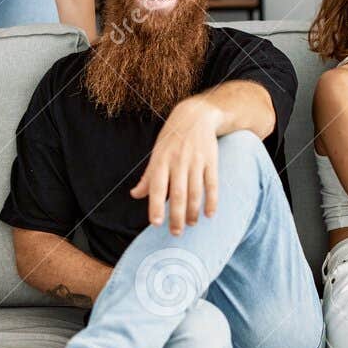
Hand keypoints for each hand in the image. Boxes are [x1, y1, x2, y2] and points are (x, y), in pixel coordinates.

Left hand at [130, 97, 220, 234]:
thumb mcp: (156, 153)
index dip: (156, 205)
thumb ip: (148, 177)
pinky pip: (212, 184)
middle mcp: (178, 161)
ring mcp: (196, 161)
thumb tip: (135, 195)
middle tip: (176, 232)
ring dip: (193, 211)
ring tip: (190, 224)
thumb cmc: (172, 138)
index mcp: (161, 160)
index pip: (157, 187)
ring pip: (195, 192)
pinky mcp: (211, 160)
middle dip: (177, 215)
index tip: (155, 223)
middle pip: (178, 194)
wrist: (196, 115)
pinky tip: (209, 214)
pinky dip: (211, 201)